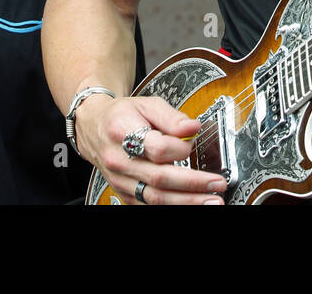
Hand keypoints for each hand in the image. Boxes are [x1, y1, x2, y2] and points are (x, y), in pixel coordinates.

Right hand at [75, 93, 226, 204]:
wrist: (94, 128)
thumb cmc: (122, 115)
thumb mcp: (147, 104)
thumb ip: (172, 117)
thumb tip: (193, 128)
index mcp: (123, 132)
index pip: (157, 148)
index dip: (180, 149)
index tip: (192, 145)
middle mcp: (119, 160)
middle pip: (159, 178)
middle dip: (193, 184)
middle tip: (216, 185)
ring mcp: (120, 180)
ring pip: (154, 197)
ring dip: (186, 202)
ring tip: (210, 201)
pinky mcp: (124, 192)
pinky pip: (147, 205)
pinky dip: (170, 206)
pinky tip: (189, 204)